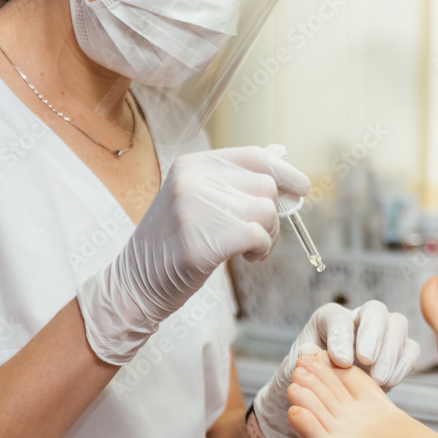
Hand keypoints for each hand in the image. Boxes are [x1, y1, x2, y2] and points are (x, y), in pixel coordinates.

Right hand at [77, 145, 309, 364]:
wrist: (135, 283)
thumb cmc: (174, 244)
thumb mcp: (198, 199)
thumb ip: (235, 179)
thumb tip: (280, 154)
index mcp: (191, 165)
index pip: (254, 156)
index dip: (285, 170)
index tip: (302, 188)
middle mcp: (191, 180)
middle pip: (265, 185)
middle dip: (273, 213)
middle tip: (258, 236)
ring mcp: (193, 210)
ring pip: (266, 210)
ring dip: (269, 234)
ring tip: (250, 249)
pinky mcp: (200, 243)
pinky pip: (257, 235)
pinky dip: (261, 249)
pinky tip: (246, 258)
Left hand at [251, 301, 420, 437]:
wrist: (323, 400)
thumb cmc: (308, 380)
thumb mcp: (295, 371)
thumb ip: (302, 362)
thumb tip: (311, 352)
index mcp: (328, 320)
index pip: (338, 318)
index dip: (341, 336)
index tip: (341, 362)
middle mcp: (357, 320)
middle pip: (375, 310)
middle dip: (372, 334)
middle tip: (366, 361)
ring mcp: (381, 335)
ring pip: (398, 325)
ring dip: (390, 352)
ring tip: (377, 380)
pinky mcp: (398, 354)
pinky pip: (410, 350)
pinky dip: (402, 366)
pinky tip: (388, 384)